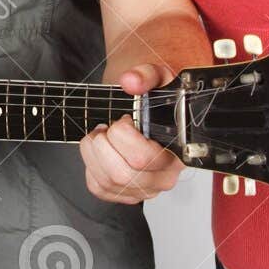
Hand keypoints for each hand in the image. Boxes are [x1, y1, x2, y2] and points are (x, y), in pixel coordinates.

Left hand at [79, 62, 183, 203]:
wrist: (150, 108)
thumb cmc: (156, 99)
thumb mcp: (156, 77)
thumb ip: (146, 75)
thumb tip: (131, 82)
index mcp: (177, 151)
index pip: (144, 158)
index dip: (124, 137)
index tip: (125, 119)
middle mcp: (165, 176)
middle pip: (122, 174)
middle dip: (104, 144)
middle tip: (109, 126)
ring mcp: (146, 189)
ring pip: (108, 182)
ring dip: (94, 153)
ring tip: (103, 134)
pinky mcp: (126, 194)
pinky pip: (99, 188)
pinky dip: (91, 165)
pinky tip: (101, 150)